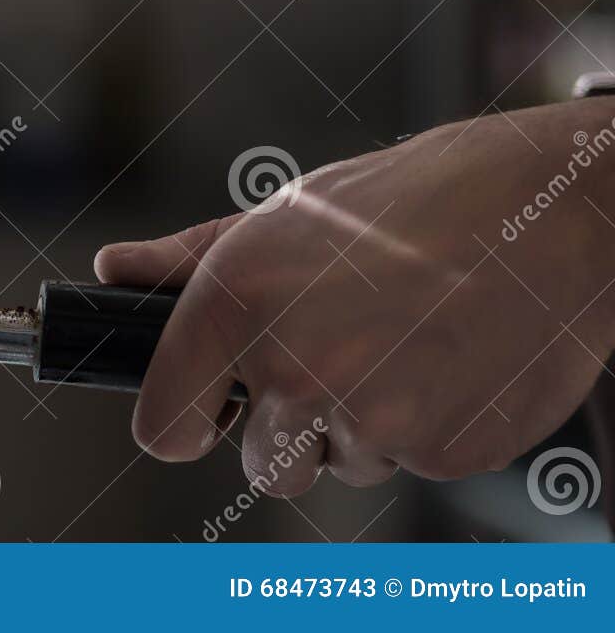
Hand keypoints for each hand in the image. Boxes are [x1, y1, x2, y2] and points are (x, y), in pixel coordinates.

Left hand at [95, 101, 614, 494]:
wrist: (550, 209)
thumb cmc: (411, 202)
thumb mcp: (284, 215)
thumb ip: (191, 260)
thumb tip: (115, 270)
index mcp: (236, 304)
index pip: (162, 427)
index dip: (180, 424)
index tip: (203, 412)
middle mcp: (294, 368)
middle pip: (261, 463)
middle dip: (290, 427)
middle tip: (340, 354)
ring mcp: (372, 418)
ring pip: (339, 462)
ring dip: (360, 425)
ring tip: (402, 340)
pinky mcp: (445, 450)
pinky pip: (413, 462)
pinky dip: (429, 426)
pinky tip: (449, 359)